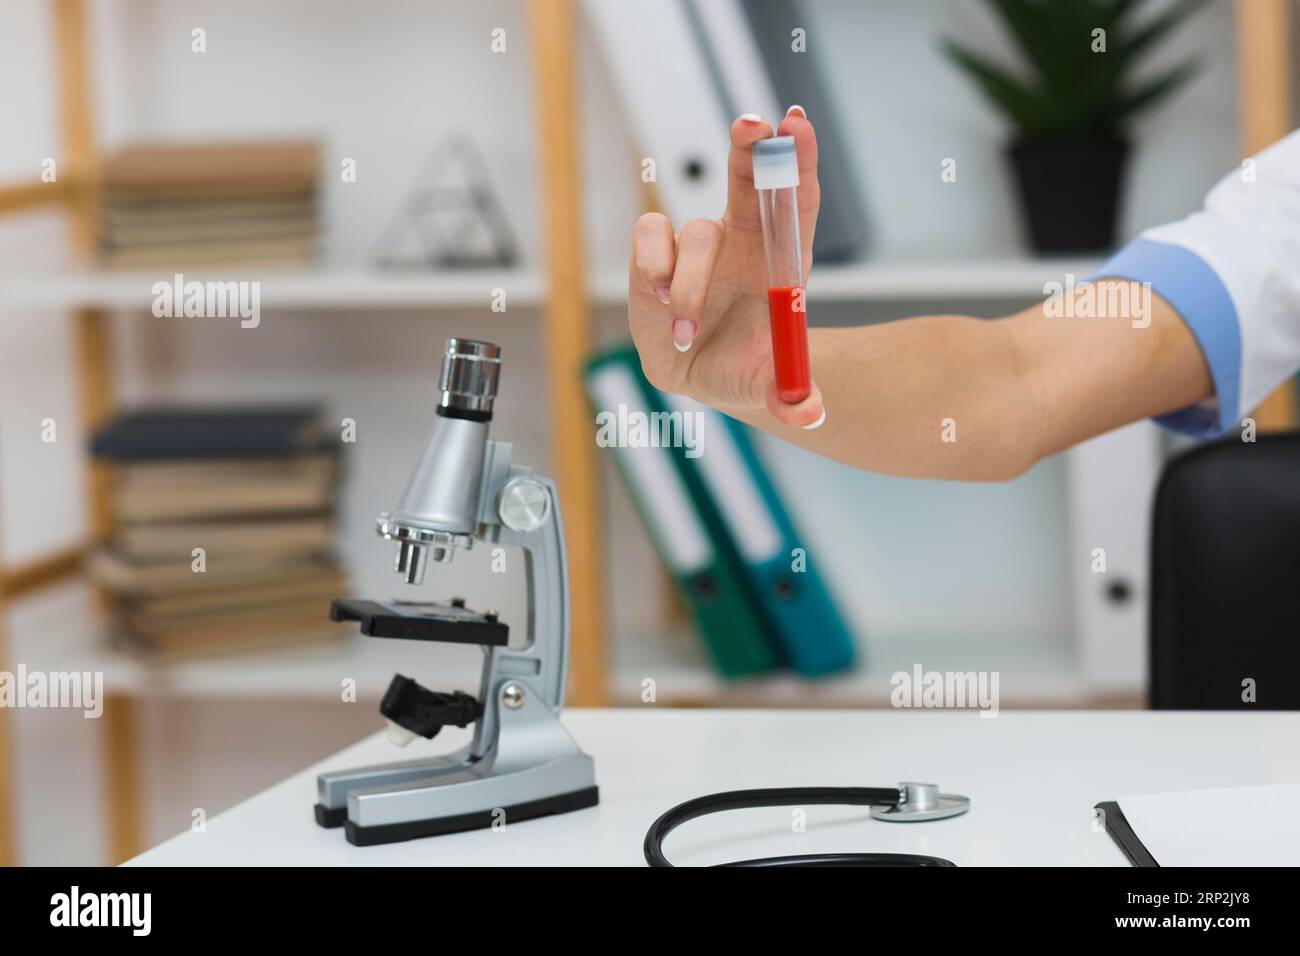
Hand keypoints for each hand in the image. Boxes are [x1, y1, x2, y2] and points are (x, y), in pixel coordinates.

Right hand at [627, 109, 825, 428]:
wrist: (713, 377)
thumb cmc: (753, 367)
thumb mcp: (776, 385)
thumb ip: (792, 396)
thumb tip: (808, 413)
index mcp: (779, 257)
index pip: (794, 198)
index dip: (798, 159)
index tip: (796, 125)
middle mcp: (741, 240)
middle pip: (749, 176)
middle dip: (750, 145)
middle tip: (750, 124)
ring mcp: (695, 248)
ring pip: (695, 234)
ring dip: (691, 281)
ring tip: (687, 329)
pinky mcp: (652, 263)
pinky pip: (648, 240)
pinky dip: (653, 269)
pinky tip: (662, 308)